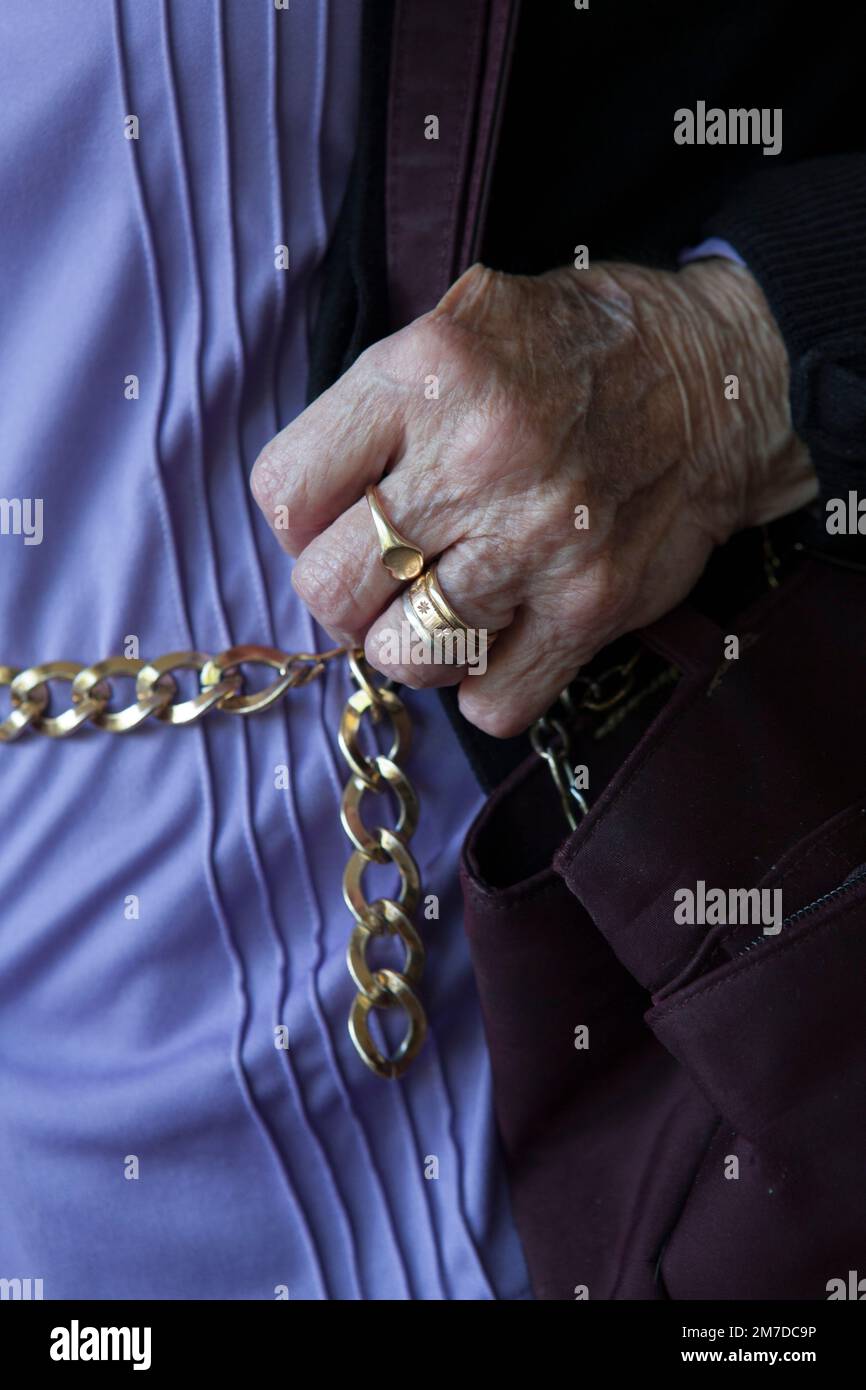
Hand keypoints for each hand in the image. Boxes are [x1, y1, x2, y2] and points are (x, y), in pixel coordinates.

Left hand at [251, 258, 814, 736]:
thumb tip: (307, 505)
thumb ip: (377, 398)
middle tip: (383, 573)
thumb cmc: (575, 353)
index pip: (285, 491)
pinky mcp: (590, 609)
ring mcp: (537, 544)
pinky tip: (499, 638)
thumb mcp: (463, 319)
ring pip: (402, 658)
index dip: (298, 520)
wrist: (718, 384)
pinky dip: (483, 686)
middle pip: (328, 591)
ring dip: (410, 643)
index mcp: (426, 374)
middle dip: (344, 592)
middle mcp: (475, 462)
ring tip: (442, 604)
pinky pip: (491, 703)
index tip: (334, 519)